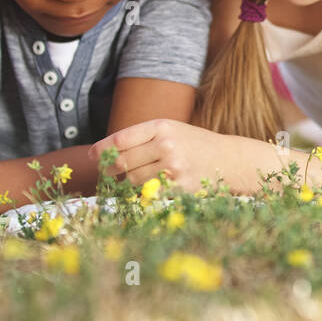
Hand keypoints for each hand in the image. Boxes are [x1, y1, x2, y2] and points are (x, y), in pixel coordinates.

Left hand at [92, 118, 231, 192]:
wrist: (228, 159)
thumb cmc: (193, 144)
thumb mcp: (170, 130)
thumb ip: (140, 137)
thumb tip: (102, 152)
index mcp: (162, 126)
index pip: (120, 140)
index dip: (101, 149)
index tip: (92, 155)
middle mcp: (166, 145)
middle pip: (121, 162)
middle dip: (110, 168)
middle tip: (108, 171)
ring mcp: (172, 167)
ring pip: (131, 180)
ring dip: (126, 182)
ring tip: (134, 177)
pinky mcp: (178, 187)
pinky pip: (147, 193)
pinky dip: (141, 193)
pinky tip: (147, 188)